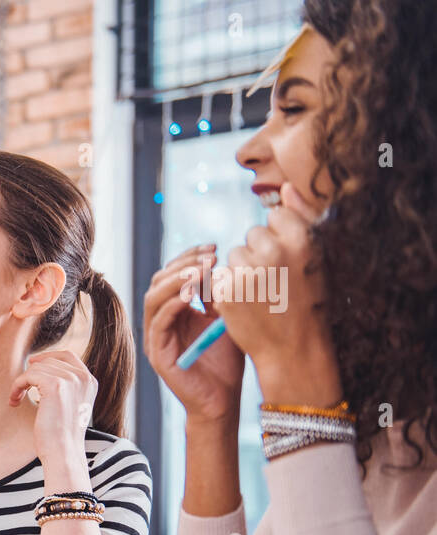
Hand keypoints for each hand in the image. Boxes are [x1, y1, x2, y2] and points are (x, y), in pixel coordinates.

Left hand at [8, 349, 97, 464]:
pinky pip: (28, 375)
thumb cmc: (62, 435)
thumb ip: (64, 386)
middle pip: (48, 361)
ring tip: (17, 398)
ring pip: (36, 368)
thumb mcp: (69, 404)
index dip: (47, 357)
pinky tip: (15, 400)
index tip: (31, 365)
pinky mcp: (55, 385)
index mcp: (90, 381)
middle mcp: (83, 377)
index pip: (67, 356)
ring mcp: (70, 380)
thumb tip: (39, 365)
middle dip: (31, 374)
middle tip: (20, 392)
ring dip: (22, 382)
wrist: (63, 452)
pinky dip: (17, 386)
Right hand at [143, 242, 245, 423]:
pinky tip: (194, 295)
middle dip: (185, 265)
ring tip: (201, 272)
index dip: (190, 258)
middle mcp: (161, 321)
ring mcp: (156, 337)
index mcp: (176, 311)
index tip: (215, 248)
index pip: (173, 275)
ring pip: (154, 298)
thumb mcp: (227, 320)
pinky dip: (174, 304)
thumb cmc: (227, 363)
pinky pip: (158, 321)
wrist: (223, 401)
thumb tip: (221, 264)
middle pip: (160, 281)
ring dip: (177, 281)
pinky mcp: (157, 353)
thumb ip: (219, 296)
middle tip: (210, 258)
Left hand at [213, 182, 341, 403]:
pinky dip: (227, 290)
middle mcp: (274, 251)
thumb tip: (284, 185)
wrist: (295, 349)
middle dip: (257, 256)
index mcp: (302, 239)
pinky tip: (246, 307)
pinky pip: (219, 277)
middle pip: (251, 236)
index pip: (274, 217)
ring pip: (233, 257)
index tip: (287, 264)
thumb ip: (299, 219)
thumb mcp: (314, 259)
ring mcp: (248, 271)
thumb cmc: (308, 302)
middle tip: (275, 284)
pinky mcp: (227, 291)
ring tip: (262, 297)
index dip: (278, 240)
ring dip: (241, 273)